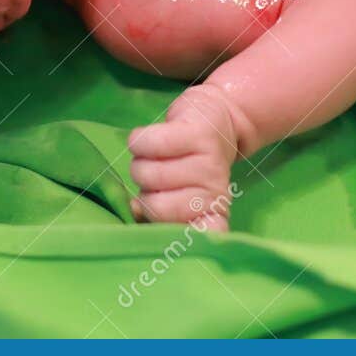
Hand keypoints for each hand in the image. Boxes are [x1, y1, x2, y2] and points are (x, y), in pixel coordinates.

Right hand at [127, 84, 240, 230]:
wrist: (219, 120)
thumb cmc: (191, 163)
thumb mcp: (183, 194)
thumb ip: (161, 211)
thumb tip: (136, 211)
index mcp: (212, 212)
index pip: (195, 234)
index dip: (174, 233)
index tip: (162, 227)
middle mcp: (214, 192)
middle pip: (154, 206)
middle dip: (145, 192)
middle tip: (157, 180)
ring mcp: (208, 162)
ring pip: (146, 174)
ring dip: (141, 164)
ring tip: (155, 158)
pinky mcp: (197, 133)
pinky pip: (147, 144)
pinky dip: (139, 143)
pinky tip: (149, 142)